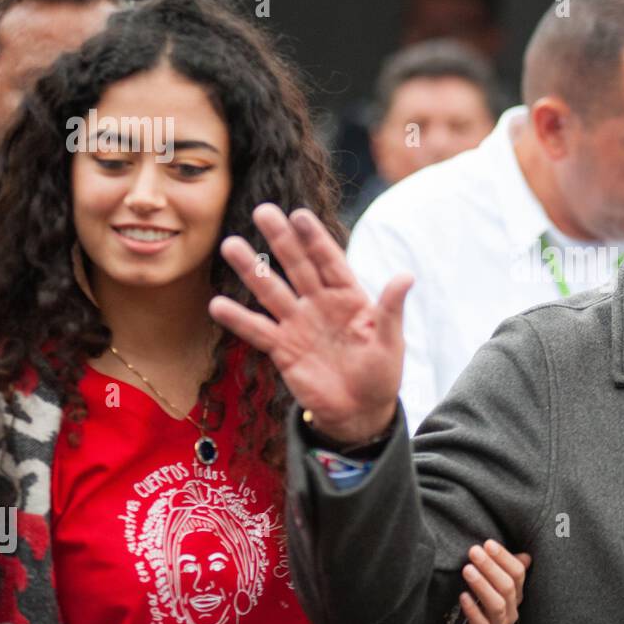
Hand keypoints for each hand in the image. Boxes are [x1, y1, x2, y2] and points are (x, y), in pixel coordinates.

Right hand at [209, 203, 411, 445]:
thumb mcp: (390, 341)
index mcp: (348, 296)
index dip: (314, 238)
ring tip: (231, 246)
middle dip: (281, 240)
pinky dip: (238, 319)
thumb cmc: (380, 373)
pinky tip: (217, 305)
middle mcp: (319, 304)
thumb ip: (391, 308)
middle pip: (297, 266)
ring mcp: (298, 324)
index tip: (299, 214)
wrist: (360, 412)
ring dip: (252, 270)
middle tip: (262, 211)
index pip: (329, 260)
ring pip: (271, 291)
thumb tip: (407, 275)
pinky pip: (258, 331)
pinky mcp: (283, 349)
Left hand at [457, 540, 531, 623]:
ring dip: (482, 585)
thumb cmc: (482, 604)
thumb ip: (506, 569)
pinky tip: (463, 595)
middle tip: (474, 551)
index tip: (488, 543)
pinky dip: (472, 609)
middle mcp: (512, 611)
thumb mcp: (495, 585)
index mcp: (517, 595)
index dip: (504, 558)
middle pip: (507, 587)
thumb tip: (526, 556)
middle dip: (490, 567)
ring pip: (496, 605)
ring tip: (467, 569)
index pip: (518, 574)